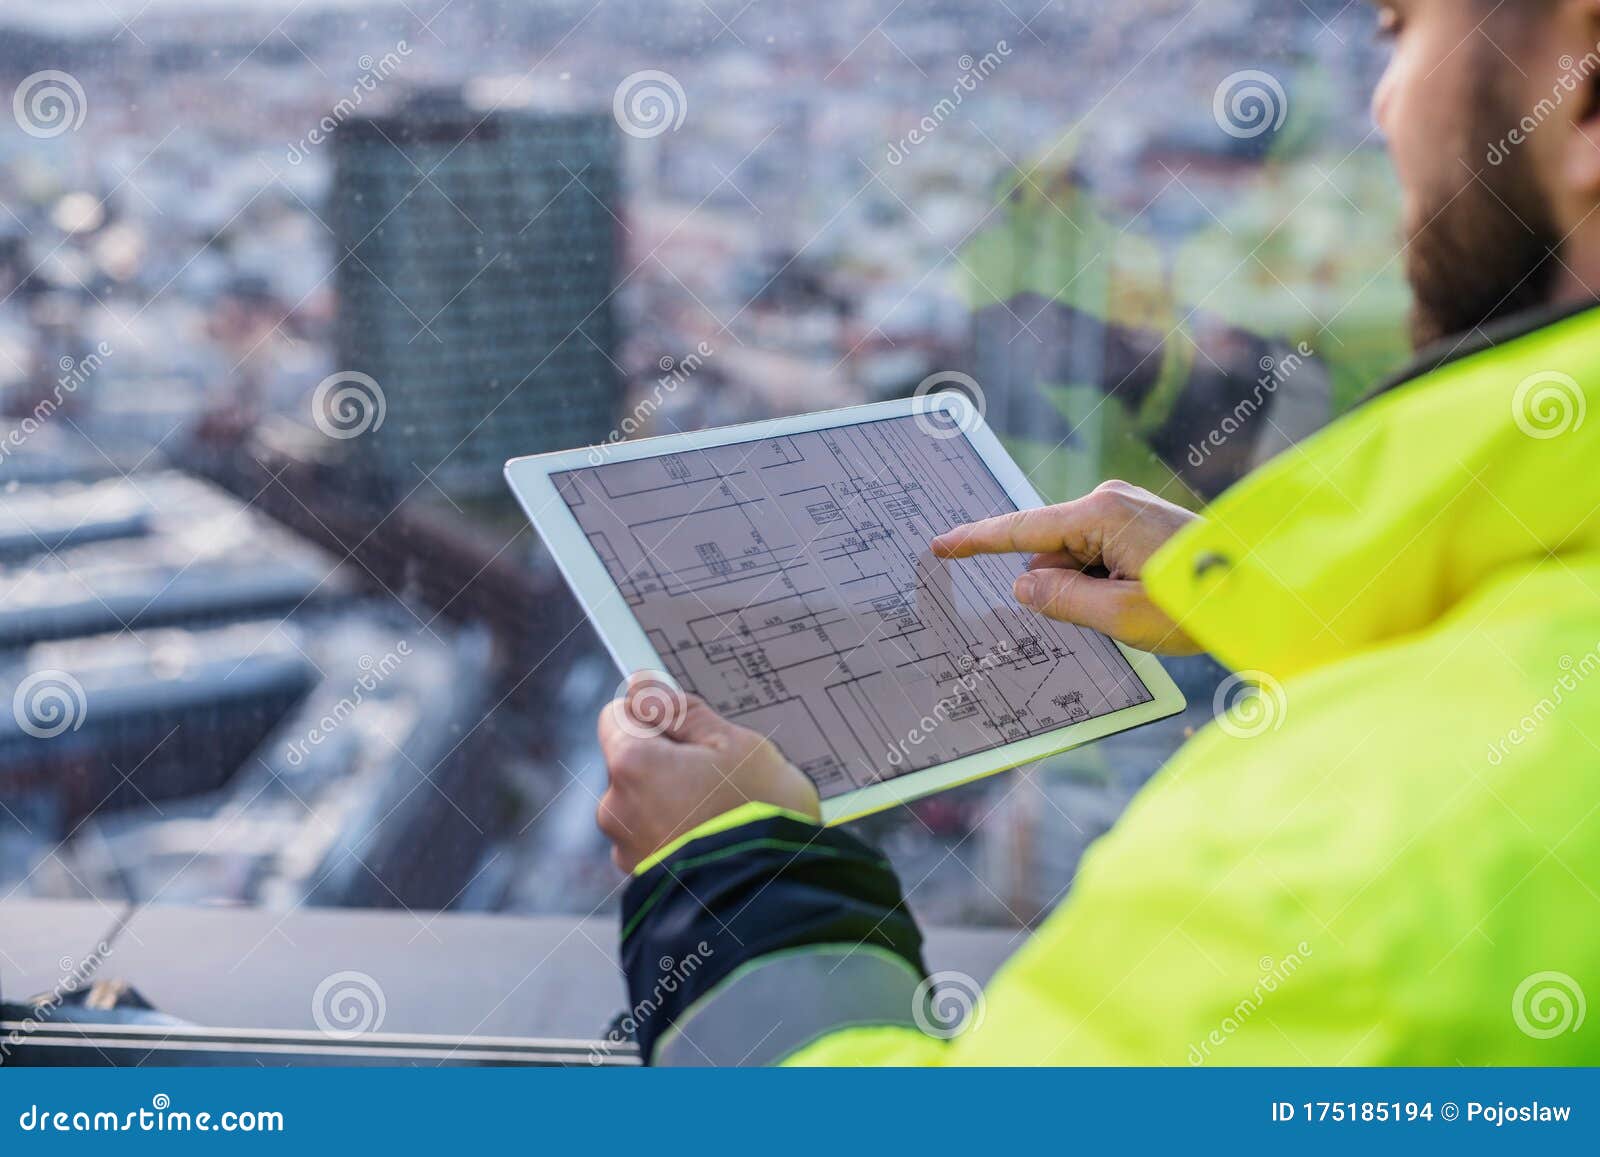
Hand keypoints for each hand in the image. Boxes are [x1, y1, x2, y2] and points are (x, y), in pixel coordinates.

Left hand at [596, 675, 821, 872]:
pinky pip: (655, 840)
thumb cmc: (759, 815)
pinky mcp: (642, 881)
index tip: (691, 727)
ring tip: (726, 815)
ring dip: (675, 802)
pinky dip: (678, 836)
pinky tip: (717, 841)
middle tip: (722, 776)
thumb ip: (683, 712)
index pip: (618, 714)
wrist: (770, 903)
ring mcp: (626, 850)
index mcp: (630, 764)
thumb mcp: (735, 745)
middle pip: (632, 761)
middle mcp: (613, 808)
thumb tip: (644, 686)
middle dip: (669, 762)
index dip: (654, 714)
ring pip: (644, 803)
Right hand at [930, 480, 1202, 655]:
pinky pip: (1099, 556)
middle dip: (1062, 588)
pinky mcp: (1140, 523)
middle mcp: (1110, 500)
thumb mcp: (1120, 615)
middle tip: (1111, 615)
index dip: (976, 541)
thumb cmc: (1197, 603)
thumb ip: (1061, 600)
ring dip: (1091, 589)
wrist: (1264, 588)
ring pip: (1076, 559)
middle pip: (1051, 552)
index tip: (940, 545)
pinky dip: (1106, 582)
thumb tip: (1024, 583)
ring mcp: (1127, 509)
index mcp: (1101, 514)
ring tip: (1140, 607)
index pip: (1020, 529)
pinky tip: (1140, 598)